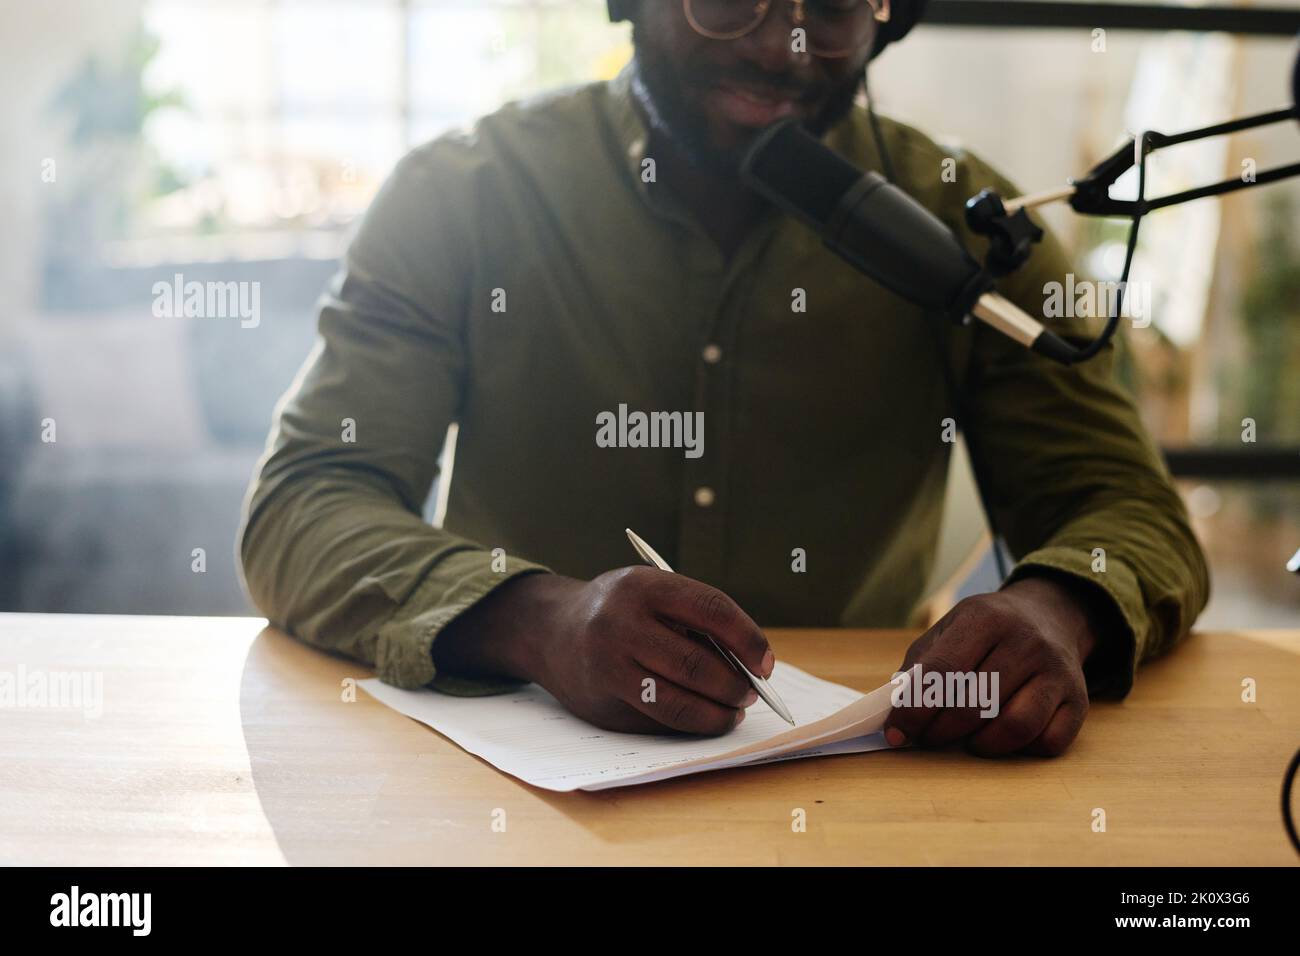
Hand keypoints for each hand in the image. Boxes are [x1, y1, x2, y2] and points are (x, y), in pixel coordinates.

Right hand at [433, 568, 773, 735]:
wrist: (549, 630)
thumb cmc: (618, 609)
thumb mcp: (650, 591)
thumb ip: (693, 617)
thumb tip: (748, 665)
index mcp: (642, 585)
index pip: (711, 610)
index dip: (747, 639)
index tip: (766, 663)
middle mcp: (620, 623)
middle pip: (695, 663)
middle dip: (734, 685)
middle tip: (750, 694)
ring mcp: (608, 665)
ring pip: (677, 702)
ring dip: (715, 714)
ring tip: (731, 712)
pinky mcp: (602, 702)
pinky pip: (657, 721)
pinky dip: (687, 723)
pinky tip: (700, 717)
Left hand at [882, 575, 1099, 756]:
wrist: (1050, 615)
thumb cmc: (986, 630)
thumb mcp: (948, 629)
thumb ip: (920, 665)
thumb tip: (896, 712)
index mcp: (985, 618)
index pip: (942, 671)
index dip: (914, 709)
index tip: (896, 732)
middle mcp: (1026, 640)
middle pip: (974, 704)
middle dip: (940, 731)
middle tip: (927, 738)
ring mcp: (1056, 670)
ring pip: (1013, 727)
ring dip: (980, 745)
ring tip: (966, 740)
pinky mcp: (1079, 699)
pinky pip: (1048, 742)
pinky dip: (1020, 750)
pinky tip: (1002, 737)